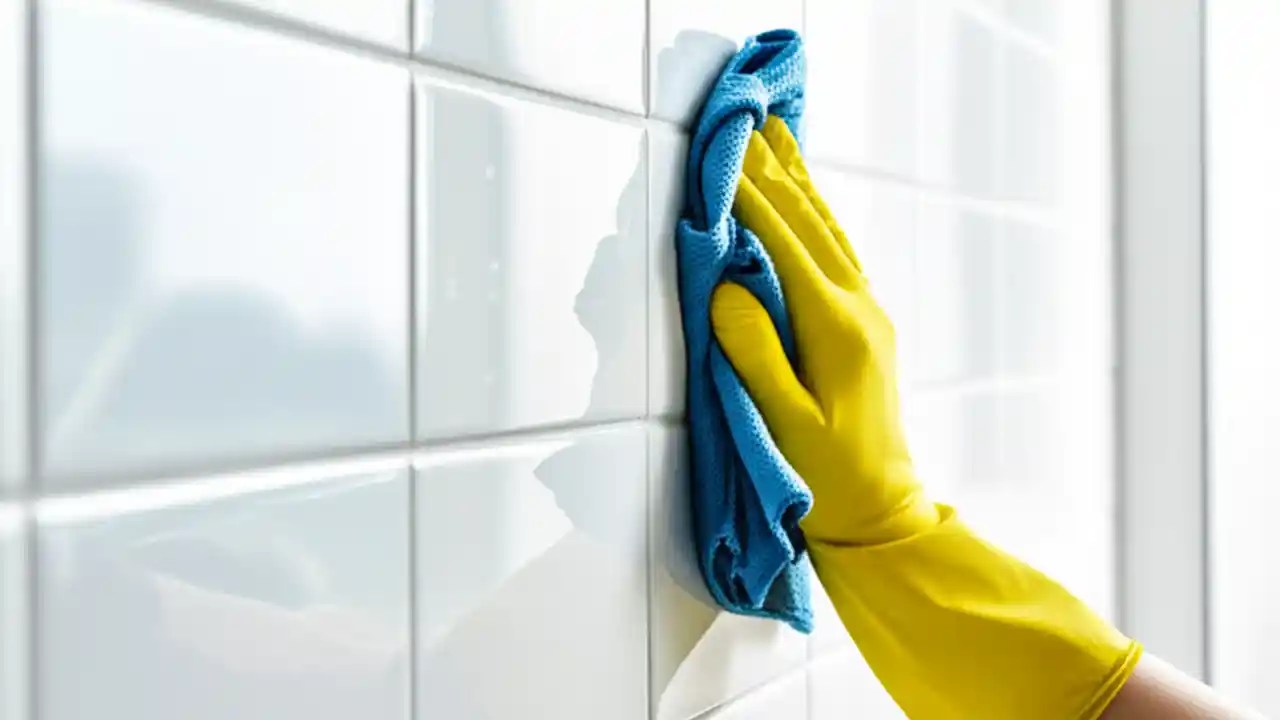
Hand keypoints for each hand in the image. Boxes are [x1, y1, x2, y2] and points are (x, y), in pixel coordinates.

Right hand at [710, 115, 936, 544]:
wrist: (882, 516)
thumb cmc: (827, 480)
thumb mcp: (782, 423)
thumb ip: (754, 353)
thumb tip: (728, 287)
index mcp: (837, 329)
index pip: (783, 244)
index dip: (750, 196)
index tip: (723, 149)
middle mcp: (860, 310)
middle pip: (810, 222)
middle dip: (775, 169)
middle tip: (748, 118)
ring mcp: (869, 315)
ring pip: (829, 230)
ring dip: (799, 181)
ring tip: (776, 136)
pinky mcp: (867, 326)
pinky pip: (838, 251)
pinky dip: (815, 214)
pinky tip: (805, 199)